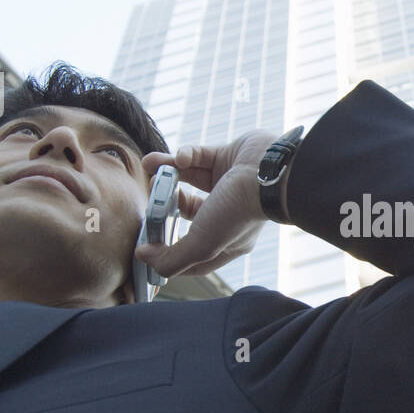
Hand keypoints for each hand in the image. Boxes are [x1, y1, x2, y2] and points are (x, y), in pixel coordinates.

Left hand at [136, 129, 278, 276]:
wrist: (270, 171)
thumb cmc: (239, 212)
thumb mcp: (202, 245)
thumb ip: (171, 258)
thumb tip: (143, 256)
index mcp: (226, 240)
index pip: (192, 251)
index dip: (167, 249)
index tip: (144, 243)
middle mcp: (227, 213)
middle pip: (187, 211)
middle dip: (164, 203)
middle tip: (150, 195)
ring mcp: (228, 184)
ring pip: (189, 178)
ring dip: (167, 170)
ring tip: (151, 164)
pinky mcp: (228, 157)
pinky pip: (199, 155)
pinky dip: (186, 154)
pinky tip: (181, 158)